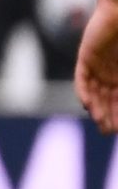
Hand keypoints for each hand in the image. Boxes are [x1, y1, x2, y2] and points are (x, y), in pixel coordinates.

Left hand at [77, 0, 117, 133]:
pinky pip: (82, 78)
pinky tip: (87, 104)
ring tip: (98, 121)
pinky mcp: (85, 57)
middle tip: (107, 131)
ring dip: (95, 107)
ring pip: (93, 92)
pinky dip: (84, 91)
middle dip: (106, 115)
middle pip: (105, 99)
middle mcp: (107, 73)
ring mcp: (96, 66)